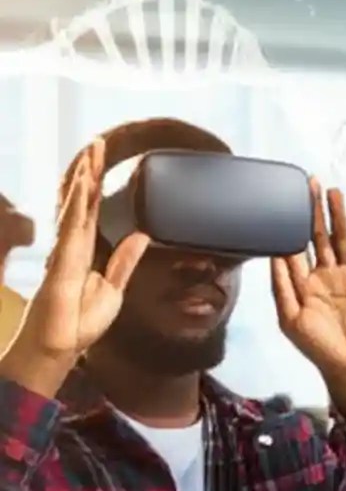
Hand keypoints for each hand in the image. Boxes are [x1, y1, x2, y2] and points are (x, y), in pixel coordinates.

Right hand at [0, 140, 149, 396]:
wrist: (60, 347)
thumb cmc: (79, 323)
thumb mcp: (113, 288)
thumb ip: (124, 261)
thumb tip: (141, 235)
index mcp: (83, 251)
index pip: (92, 210)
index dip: (96, 185)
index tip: (101, 160)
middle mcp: (71, 245)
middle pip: (81, 201)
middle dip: (88, 171)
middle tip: (97, 143)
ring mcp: (64, 251)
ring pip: (75, 207)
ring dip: (84, 179)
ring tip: (92, 153)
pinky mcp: (61, 262)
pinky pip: (72, 227)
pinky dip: (78, 204)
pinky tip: (85, 185)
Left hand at [272, 180, 345, 427]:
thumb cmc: (318, 348)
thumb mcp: (291, 319)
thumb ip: (283, 286)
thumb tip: (273, 253)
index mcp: (301, 284)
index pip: (293, 247)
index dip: (288, 223)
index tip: (283, 199)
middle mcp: (323, 276)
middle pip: (317, 236)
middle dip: (313, 210)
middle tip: (310, 183)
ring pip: (342, 239)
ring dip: (339, 216)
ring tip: (335, 192)